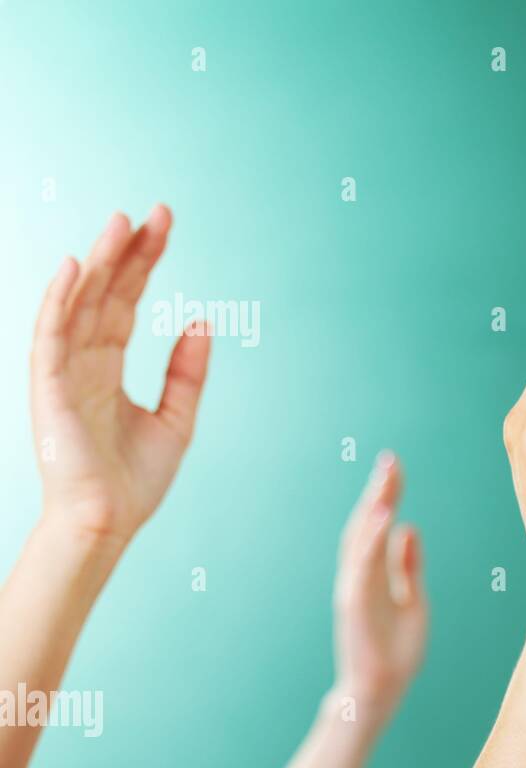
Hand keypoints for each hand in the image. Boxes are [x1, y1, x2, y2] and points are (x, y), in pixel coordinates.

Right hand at [30, 207, 211, 549]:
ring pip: (79, 303)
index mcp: (108, 366)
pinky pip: (51, 335)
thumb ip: (187, 371)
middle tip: (152, 212)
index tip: (164, 224)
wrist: (108, 522)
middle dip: (127, 252)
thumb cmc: (135, 479)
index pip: (127, 301)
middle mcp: (82, 361)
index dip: (145, 263)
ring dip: (99, 263)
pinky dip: (60, 300)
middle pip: (106, 293)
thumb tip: (203, 322)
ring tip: (120, 224)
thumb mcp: (176, 418)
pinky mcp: (48, 387)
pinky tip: (76, 268)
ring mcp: (63, 371)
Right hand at [332, 451, 429, 716]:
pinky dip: (369, 541)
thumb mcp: (413, 600)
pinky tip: (381, 518)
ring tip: (385, 481)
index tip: (394, 466)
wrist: (381, 691)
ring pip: (360, 541)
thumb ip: (408, 566)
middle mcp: (359, 576)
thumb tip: (409, 528)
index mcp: (373, 574)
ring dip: (372, 509)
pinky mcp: (354, 605)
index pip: (377, 525)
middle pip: (365, 525)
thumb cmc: (395, 650)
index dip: (385, 495)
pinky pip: (361, 567)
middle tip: (390, 461)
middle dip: (378, 493)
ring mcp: (354, 589)